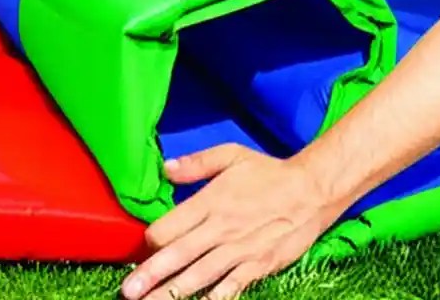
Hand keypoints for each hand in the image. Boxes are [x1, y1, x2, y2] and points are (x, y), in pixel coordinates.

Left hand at [120, 143, 341, 299]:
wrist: (312, 190)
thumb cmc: (269, 172)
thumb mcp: (231, 155)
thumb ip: (196, 163)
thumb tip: (165, 169)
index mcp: (209, 202)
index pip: (167, 229)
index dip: (150, 242)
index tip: (142, 250)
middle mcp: (219, 229)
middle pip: (176, 256)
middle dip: (149, 276)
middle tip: (127, 293)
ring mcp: (238, 250)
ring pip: (197, 276)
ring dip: (171, 293)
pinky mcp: (257, 266)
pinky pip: (230, 288)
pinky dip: (213, 299)